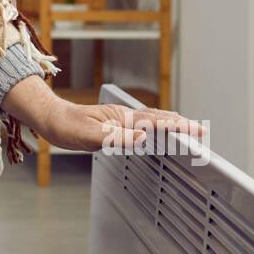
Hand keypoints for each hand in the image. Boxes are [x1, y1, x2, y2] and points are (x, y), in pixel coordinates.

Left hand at [43, 102, 207, 153]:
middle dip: (180, 124)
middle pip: (158, 118)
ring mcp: (120, 119)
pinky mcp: (116, 124)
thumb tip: (144, 136)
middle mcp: (124, 116)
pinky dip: (157, 125)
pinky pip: (142, 123)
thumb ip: (117, 138)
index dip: (177, 126)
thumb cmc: (68, 127)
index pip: (155, 121)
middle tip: (201, 130)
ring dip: (171, 123)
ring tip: (188, 127)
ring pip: (152, 119)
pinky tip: (158, 129)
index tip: (196, 129)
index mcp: (122, 117)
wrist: (52, 120)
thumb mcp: (91, 136)